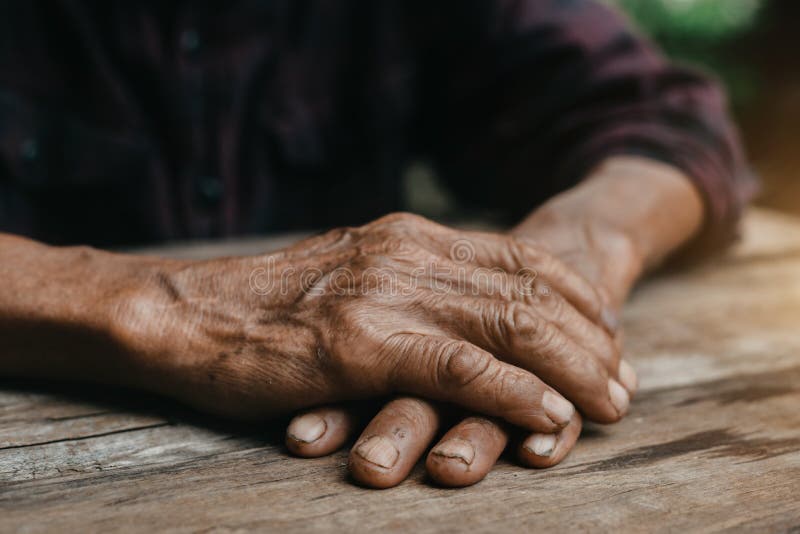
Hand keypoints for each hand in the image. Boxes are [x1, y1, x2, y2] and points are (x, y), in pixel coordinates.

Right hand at [285, 156, 702, 487]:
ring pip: (507, 325)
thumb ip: (409, 284)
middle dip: (589, 341)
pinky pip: (460, 367)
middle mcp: (408, 254)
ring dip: (570, 369)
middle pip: (529, 293)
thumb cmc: (268, 307)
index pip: (521, 259)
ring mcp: (386, 294)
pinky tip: (551, 417)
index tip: (608, 338)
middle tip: (625, 383)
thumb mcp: (352, 277)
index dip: (577, 300)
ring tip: (611, 404)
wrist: (187, 314)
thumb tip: (462, 311)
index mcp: (410, 237)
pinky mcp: (361, 342)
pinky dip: (514, 394)